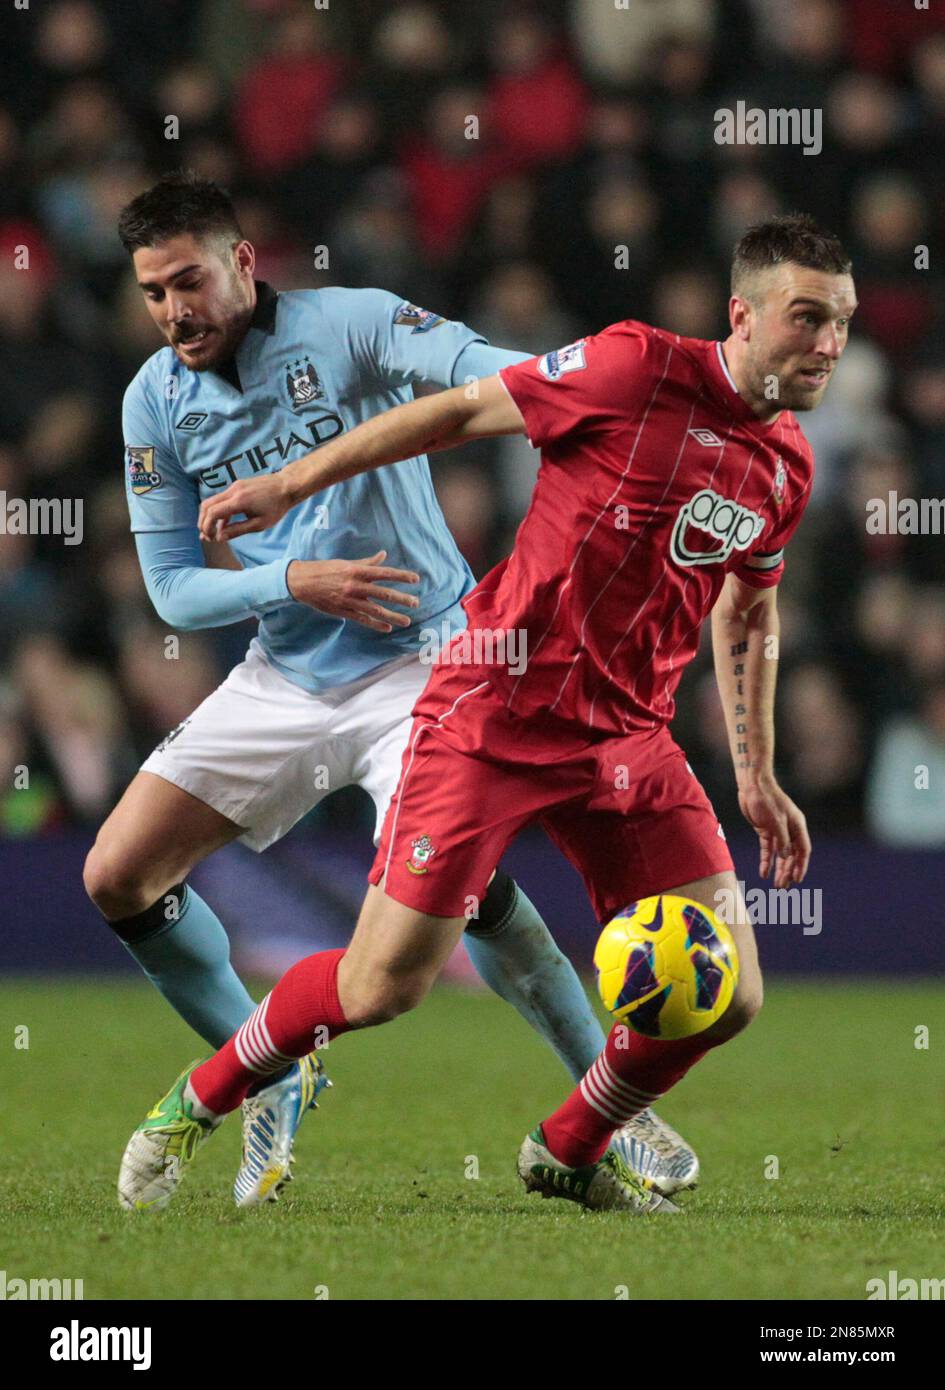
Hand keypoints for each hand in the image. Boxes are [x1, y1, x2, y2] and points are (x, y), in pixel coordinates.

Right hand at [198, 472, 293, 541]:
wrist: (287, 486)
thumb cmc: (277, 506)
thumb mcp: (259, 524)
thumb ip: (238, 530)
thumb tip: (220, 538)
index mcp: (238, 501)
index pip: (212, 513)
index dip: (207, 527)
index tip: (210, 538)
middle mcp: (233, 491)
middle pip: (207, 505)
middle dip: (203, 522)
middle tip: (206, 536)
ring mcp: (234, 487)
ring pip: (213, 501)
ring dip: (210, 517)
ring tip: (212, 533)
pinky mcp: (237, 486)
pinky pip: (223, 499)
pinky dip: (219, 512)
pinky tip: (223, 525)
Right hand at [286, 552, 419, 632]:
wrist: (302, 582)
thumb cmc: (325, 569)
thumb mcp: (346, 562)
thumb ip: (367, 562)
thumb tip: (384, 555)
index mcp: (357, 571)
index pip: (385, 573)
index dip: (401, 576)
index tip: (416, 579)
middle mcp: (355, 586)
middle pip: (384, 593)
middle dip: (402, 599)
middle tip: (416, 603)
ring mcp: (350, 600)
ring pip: (376, 610)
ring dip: (393, 616)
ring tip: (407, 621)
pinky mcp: (343, 611)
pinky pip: (363, 620)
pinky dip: (376, 624)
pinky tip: (387, 628)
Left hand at [738, 774, 810, 887]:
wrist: (752, 786)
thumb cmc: (766, 799)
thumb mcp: (775, 820)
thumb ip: (782, 840)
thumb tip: (786, 857)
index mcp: (798, 826)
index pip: (803, 850)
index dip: (801, 866)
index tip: (797, 879)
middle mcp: (790, 830)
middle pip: (792, 855)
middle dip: (788, 871)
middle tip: (783, 887)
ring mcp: (777, 831)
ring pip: (780, 855)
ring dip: (779, 869)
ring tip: (776, 884)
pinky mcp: (765, 830)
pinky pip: (767, 850)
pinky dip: (766, 861)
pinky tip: (764, 872)